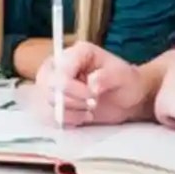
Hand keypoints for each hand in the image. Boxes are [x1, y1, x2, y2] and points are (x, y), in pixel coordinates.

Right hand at [31, 41, 147, 126]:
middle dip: (72, 101)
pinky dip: (66, 120)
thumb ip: (107, 77)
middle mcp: (59, 65)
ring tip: (89, 111)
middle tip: (92, 104)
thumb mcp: (123, 76)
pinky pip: (48, 115)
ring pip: (48, 102)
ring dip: (70, 112)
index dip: (73, 87)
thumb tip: (91, 85)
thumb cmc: (125, 82)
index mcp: (76, 53)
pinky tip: (81, 118)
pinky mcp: (53, 101)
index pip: (60, 70)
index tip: (93, 95)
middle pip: (49, 86)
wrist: (126, 99)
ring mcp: (53, 84)